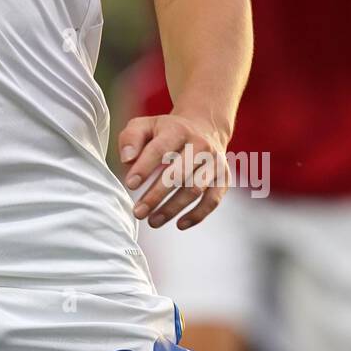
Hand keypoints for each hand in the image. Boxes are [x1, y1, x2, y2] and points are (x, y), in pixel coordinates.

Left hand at [118, 113, 230, 229]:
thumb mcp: (145, 126)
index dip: (144, 168)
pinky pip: (213, 200)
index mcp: (177, 130)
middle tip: (138, 212)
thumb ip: (130, 139)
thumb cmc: (166, 132)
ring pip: (194, 189)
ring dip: (172, 209)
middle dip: (156, 195)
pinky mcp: (223, 178)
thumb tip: (127, 160)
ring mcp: (214, 162)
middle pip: (178, 173)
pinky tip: (179, 224)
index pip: (160, 149)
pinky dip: (197, 215)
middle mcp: (200, 145)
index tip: (130, 185)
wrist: (204, 128)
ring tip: (152, 221)